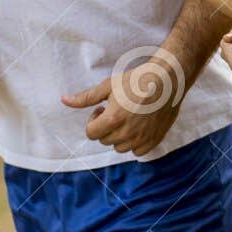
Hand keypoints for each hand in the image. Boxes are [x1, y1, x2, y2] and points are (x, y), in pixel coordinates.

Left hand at [61, 55, 184, 155]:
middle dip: (105, 127)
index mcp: (113, 119)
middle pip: (104, 140)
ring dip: (119, 136)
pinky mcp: (154, 140)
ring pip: (120, 148)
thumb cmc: (136, 80)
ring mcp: (142, 138)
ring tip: (128, 118)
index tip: (102, 109)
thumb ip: (85, 98)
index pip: (91, 133)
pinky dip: (134, 142)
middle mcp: (127, 133)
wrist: (167, 80)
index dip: (93, 120)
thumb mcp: (108, 86)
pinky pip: (137, 151)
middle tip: (116, 110)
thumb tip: (63, 100)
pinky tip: (139, 126)